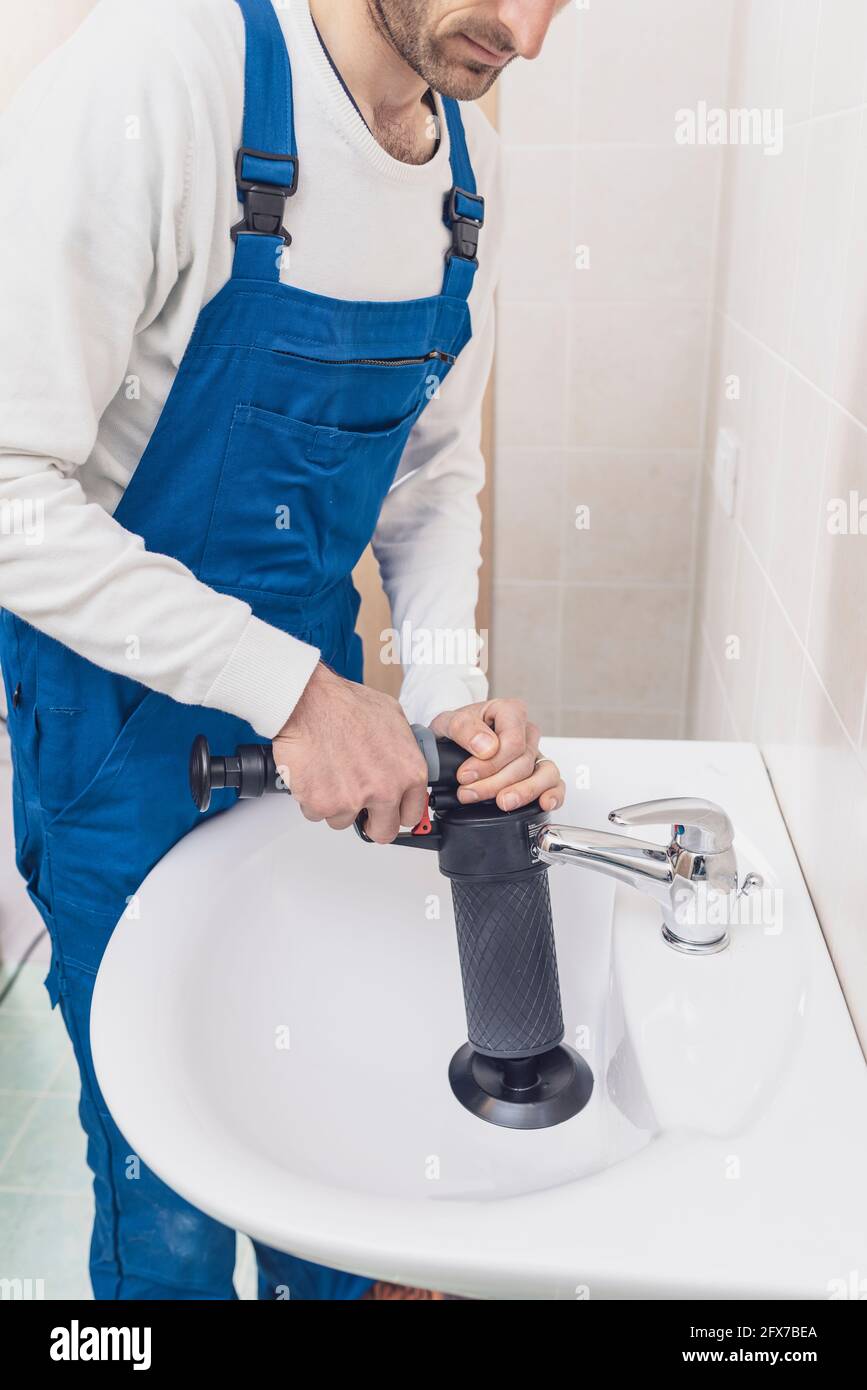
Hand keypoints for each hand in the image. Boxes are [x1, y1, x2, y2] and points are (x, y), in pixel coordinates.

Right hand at [273, 663, 428, 842]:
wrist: (309, 702)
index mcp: (408, 772)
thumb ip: (403, 751)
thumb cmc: (347, 705)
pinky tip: (315, 773)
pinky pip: (316, 813)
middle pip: (383, 832)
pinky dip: (312, 798)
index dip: (396, 812)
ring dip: (336, 804)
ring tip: (331, 773)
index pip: (411, 815)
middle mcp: (384, 790)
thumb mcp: (394, 720)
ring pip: (343, 821)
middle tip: (358, 803)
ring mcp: (352, 800)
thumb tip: (404, 765)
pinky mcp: (321, 804)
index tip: (388, 809)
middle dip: (370, 821)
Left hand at [429, 698, 564, 813]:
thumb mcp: (447, 722)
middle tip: (468, 794)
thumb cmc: (456, 730)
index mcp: (509, 711)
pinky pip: (556, 783)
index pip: (513, 741)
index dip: (489, 764)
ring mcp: (535, 752)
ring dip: (525, 792)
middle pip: (523, 761)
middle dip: (495, 783)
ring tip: (503, 803)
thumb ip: (464, 729)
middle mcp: (526, 731)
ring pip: (545, 773)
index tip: (465, 775)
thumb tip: (487, 747)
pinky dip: (554, 795)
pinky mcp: (539, 772)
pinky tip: (544, 804)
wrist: (453, 741)